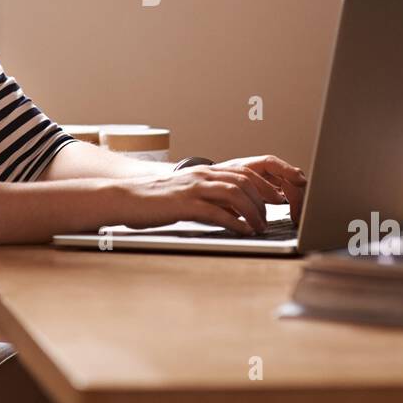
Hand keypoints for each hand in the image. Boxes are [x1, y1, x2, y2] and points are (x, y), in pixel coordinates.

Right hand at [109, 156, 306, 235]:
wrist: (126, 198)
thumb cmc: (155, 200)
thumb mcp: (186, 193)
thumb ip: (208, 197)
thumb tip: (232, 212)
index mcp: (204, 171)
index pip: (243, 173)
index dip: (264, 186)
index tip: (277, 200)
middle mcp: (202, 176)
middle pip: (244, 182)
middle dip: (263, 200)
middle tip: (272, 217)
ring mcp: (194, 189)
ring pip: (235, 194)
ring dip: (252, 212)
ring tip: (260, 227)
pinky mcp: (185, 205)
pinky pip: (217, 212)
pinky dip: (235, 222)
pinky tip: (243, 231)